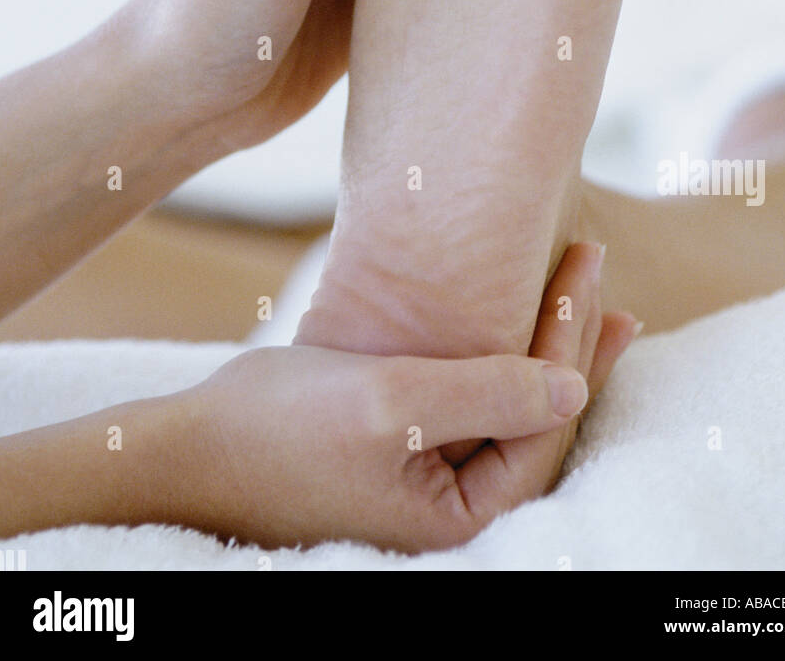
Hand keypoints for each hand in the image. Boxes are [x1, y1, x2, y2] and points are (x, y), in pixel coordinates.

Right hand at [180, 244, 635, 551]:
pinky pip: (474, 405)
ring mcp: (427, 484)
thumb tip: (575, 387)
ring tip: (584, 298)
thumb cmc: (276, 428)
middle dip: (572, 340)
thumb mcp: (388, 404)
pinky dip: (501, 359)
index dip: (571, 341)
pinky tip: (516, 326)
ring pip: (511, 410)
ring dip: (545, 347)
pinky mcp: (402, 456)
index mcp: (457, 516)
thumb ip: (485, 394)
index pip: (543, 422)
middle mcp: (451, 510)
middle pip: (538, 419)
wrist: (185, 449)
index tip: (586, 267)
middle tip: (599, 269)